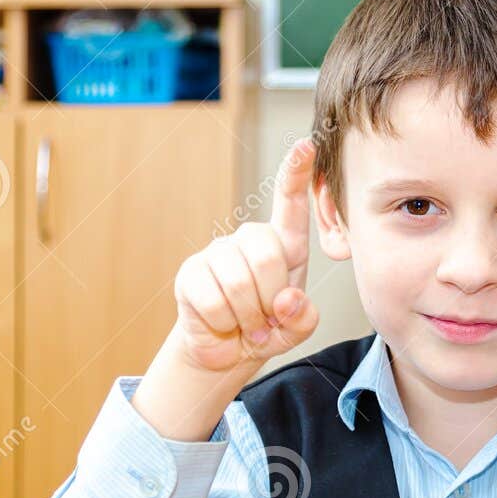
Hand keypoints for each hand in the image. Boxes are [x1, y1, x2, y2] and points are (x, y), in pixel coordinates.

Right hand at [172, 138, 320, 374]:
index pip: (290, 203)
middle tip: (266, 321)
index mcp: (283, 245)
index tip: (306, 145)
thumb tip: (287, 300)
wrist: (225, 352)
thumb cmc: (266, 330)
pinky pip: (213, 300)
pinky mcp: (191, 273)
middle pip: (267, 256)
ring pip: (239, 282)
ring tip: (247, 326)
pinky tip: (223, 324)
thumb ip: (304, 318)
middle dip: (270, 299)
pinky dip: (224, 323)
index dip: (297, 173)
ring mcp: (216, 253)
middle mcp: (248, 240)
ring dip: (248, 317)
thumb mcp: (295, 328)